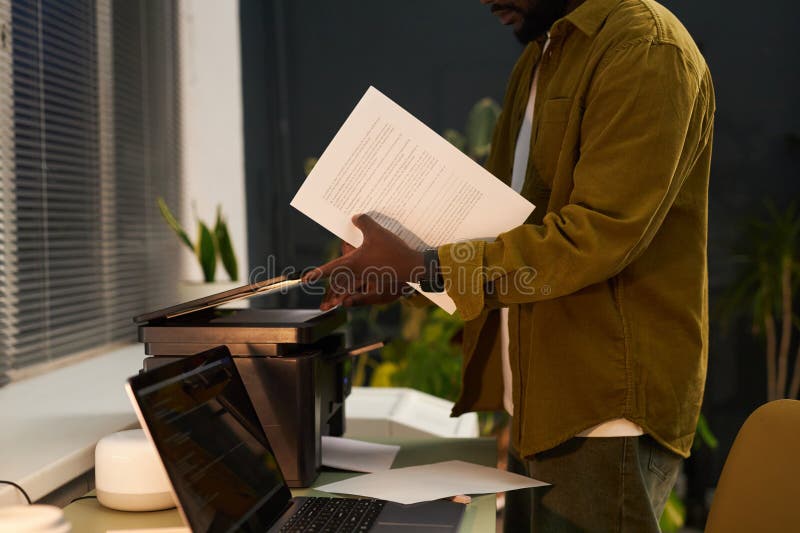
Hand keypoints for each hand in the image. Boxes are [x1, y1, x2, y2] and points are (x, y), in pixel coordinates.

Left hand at [303, 214, 424, 308]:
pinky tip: (352, 298)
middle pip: (339, 285)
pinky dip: (356, 298)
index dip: (316, 273)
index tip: (305, 279)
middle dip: (329, 294)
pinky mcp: (379, 288)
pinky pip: (363, 294)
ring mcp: (368, 283)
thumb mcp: (377, 232)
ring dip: (340, 298)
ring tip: (332, 303)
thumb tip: (355, 217)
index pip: (330, 268)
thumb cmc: (392, 250)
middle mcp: (358, 275)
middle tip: (322, 301)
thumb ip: (364, 222)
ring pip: (350, 292)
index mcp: (353, 263)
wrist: (412, 267)